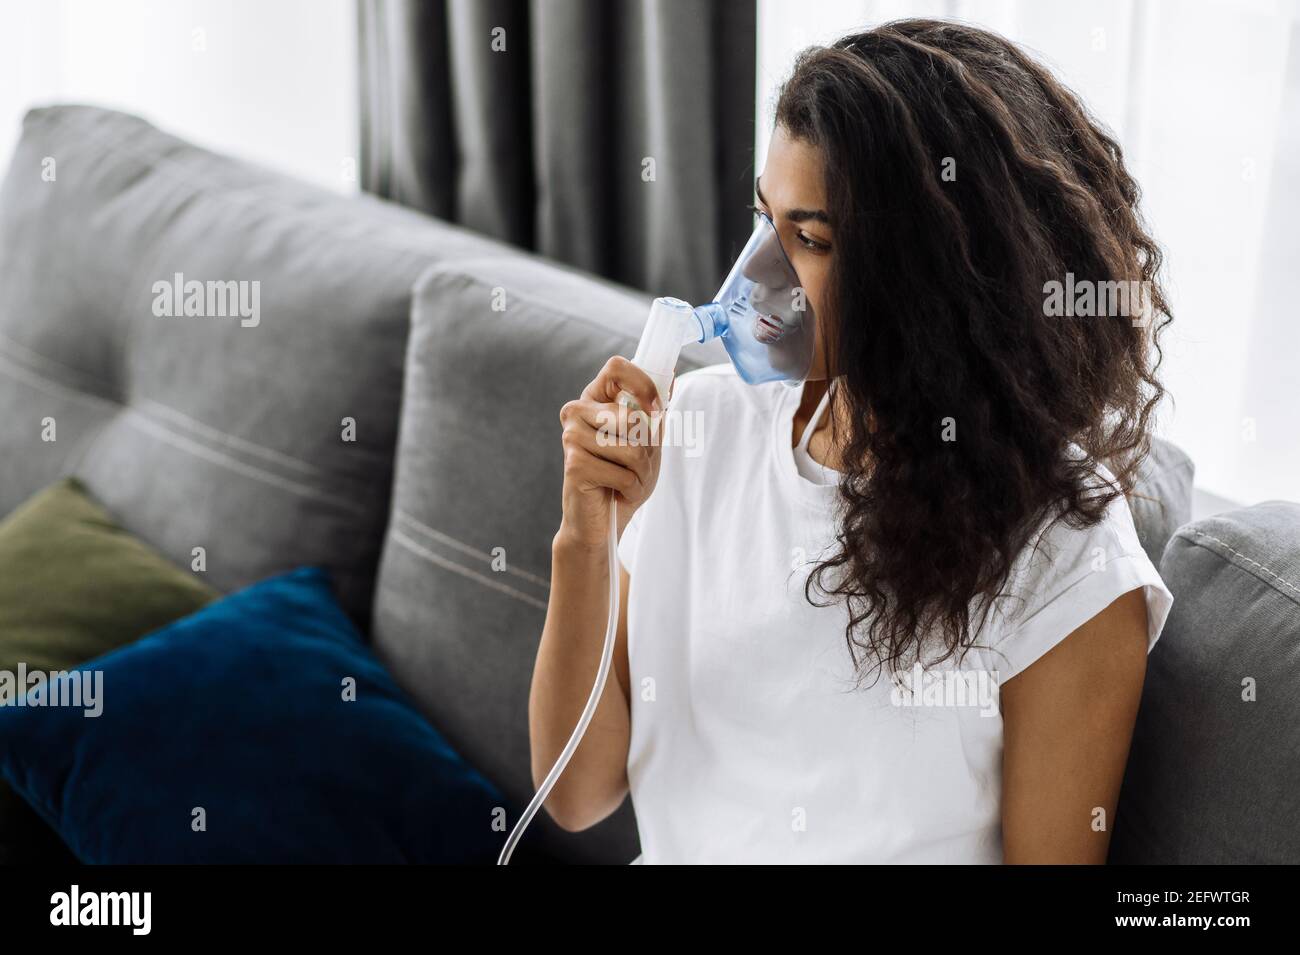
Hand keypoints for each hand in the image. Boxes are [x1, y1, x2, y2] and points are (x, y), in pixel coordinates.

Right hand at [557, 356, 667, 549]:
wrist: (600, 521)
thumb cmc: (623, 478)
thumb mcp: (647, 442)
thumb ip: (655, 412)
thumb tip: (670, 377)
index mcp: (594, 398)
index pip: (616, 367)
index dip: (643, 384)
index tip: (656, 409)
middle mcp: (577, 411)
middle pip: (630, 415)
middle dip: (647, 448)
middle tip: (638, 464)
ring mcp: (571, 436)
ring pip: (632, 447)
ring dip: (642, 472)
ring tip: (628, 480)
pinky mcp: (574, 463)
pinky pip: (624, 472)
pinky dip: (631, 487)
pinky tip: (617, 492)